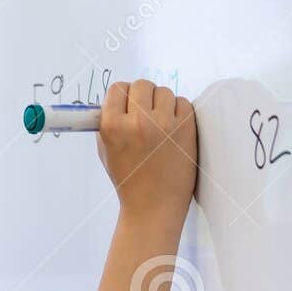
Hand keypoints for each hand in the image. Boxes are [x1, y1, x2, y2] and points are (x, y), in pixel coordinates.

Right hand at [96, 78, 196, 222]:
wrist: (153, 206)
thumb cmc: (128, 179)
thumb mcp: (105, 151)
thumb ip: (107, 123)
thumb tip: (116, 100)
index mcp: (113, 126)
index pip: (117, 88)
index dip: (123, 95)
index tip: (127, 104)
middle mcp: (138, 122)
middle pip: (142, 84)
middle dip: (142, 95)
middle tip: (145, 111)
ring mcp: (164, 124)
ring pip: (164, 91)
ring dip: (162, 103)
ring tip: (160, 122)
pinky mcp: (186, 129)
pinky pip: (183, 102)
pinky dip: (179, 111)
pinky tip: (174, 127)